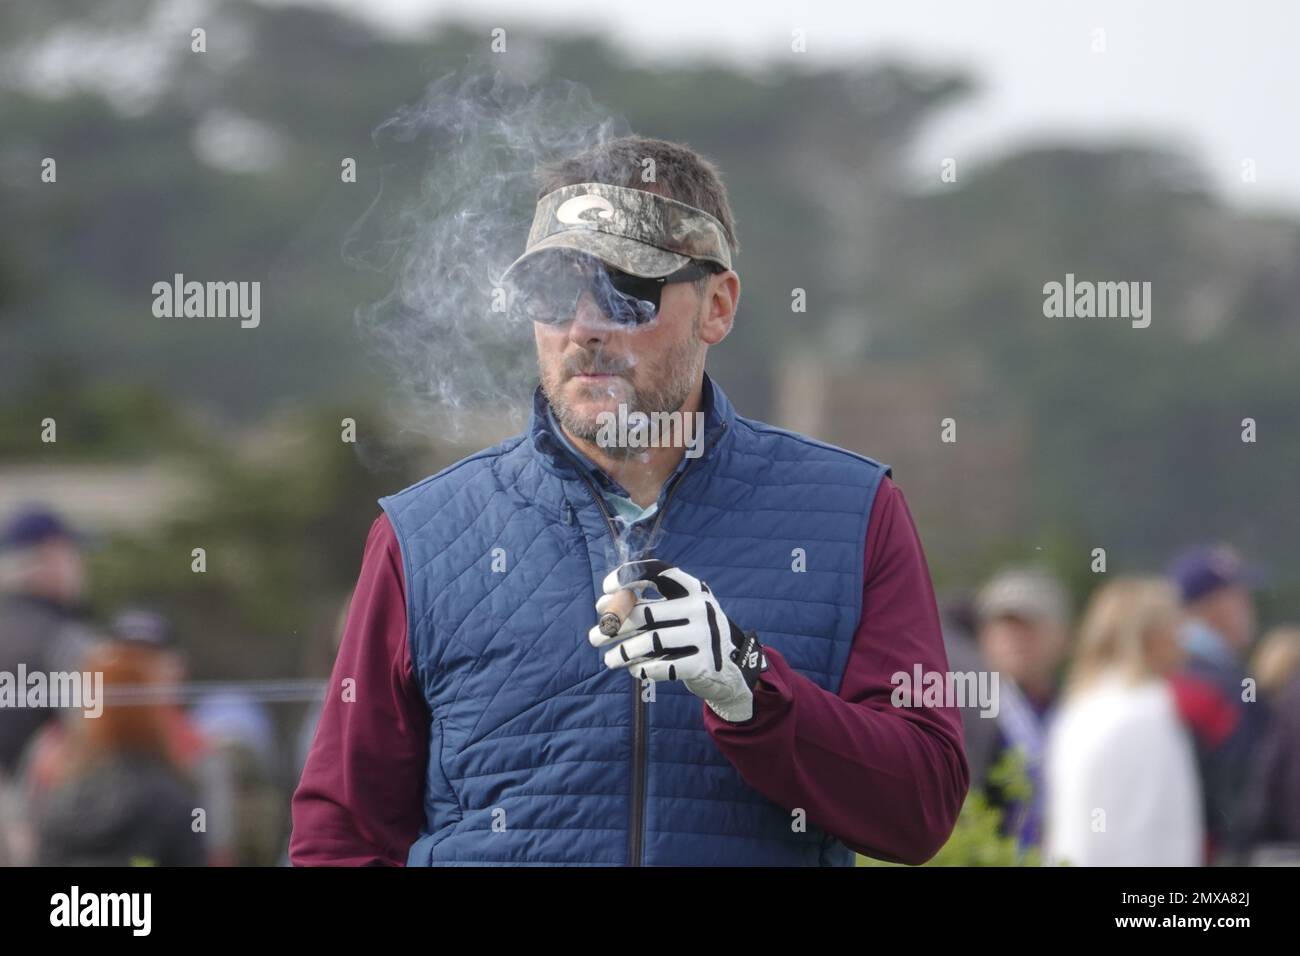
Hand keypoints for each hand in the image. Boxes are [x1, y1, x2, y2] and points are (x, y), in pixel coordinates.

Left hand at [588, 559, 767, 722]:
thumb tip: (603, 607)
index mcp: (692, 588)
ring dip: (623, 652)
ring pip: (651, 642)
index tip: (606, 588)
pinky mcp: (704, 663)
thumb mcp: (675, 613)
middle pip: (645, 613)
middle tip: (594, 638)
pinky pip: (662, 666)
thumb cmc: (687, 635)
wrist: (726, 668)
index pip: (657, 571)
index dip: (628, 575)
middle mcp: (700, 607)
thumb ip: (645, 607)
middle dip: (613, 626)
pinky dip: (642, 669)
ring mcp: (706, 635)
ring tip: (609, 660)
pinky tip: (634, 670)